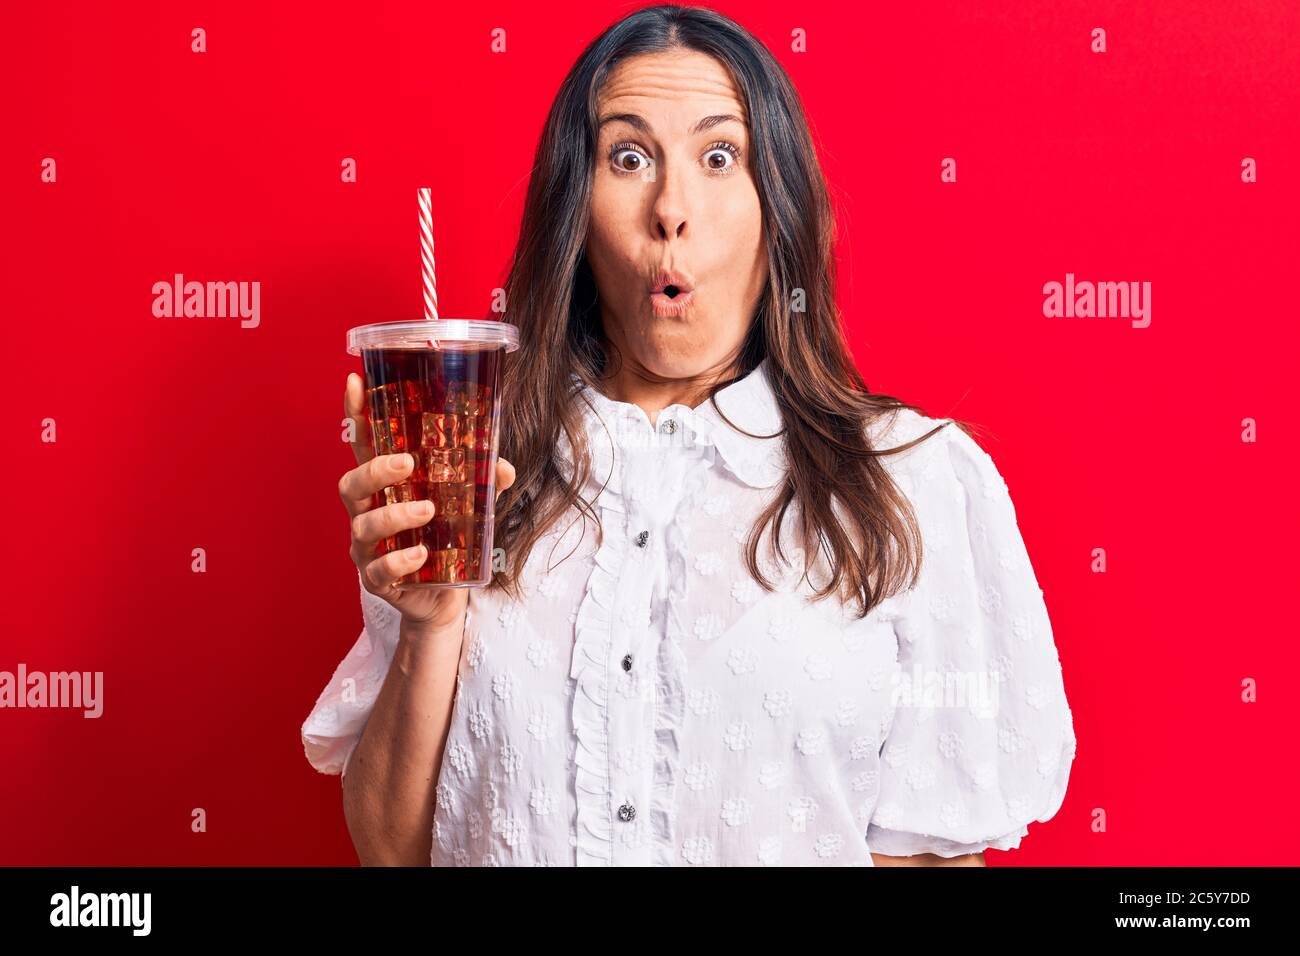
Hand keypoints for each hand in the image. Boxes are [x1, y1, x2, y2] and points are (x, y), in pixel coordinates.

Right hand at [338, 372, 515, 635]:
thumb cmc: (446, 539)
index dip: (355, 413)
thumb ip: (482, 482)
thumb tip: (501, 466)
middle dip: (374, 470)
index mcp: (385, 486)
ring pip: (363, 526)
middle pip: (351, 483)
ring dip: (394, 514)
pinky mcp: (377, 580)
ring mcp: (368, 548)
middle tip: (407, 463)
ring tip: (429, 510)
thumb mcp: (468, 505)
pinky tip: (421, 555)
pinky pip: (378, 571)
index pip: (363, 445)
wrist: (444, 599)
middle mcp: (368, 512)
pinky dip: (398, 561)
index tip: (356, 381)